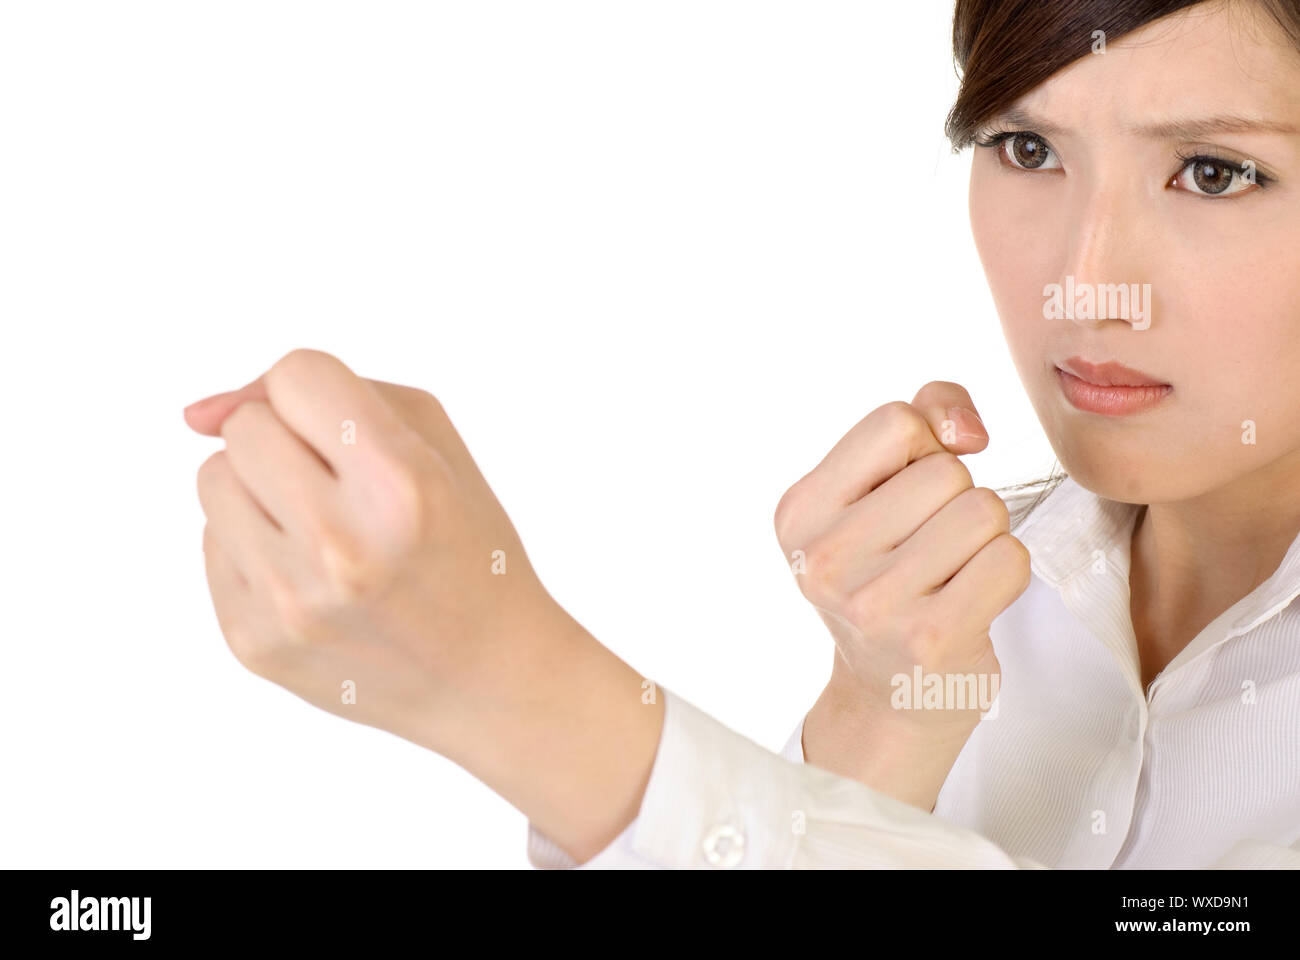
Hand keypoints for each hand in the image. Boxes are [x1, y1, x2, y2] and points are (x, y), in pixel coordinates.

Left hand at [187, 348, 662, 862]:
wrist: (487, 677)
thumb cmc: (465, 548)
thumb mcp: (434, 446)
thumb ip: (327, 393)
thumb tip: (197, 414)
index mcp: (402, 486)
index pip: (296, 375)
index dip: (320, 393)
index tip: (352, 433)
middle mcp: (342, 546)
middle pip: (243, 429)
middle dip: (289, 443)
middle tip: (344, 488)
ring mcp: (291, 601)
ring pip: (213, 481)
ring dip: (262, 492)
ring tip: (326, 532)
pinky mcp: (255, 642)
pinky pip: (213, 545)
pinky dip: (257, 548)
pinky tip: (314, 579)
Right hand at [773, 382, 1030, 808]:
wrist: (887, 691)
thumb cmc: (889, 569)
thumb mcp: (879, 485)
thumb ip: (925, 416)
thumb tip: (968, 431)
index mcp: (800, 511)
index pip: (895, 422)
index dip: (923, 447)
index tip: (908, 491)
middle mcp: (824, 558)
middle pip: (946, 470)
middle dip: (956, 499)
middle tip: (927, 546)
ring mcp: (874, 603)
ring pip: (984, 510)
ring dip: (984, 536)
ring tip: (949, 571)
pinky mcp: (931, 639)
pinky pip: (1009, 559)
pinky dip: (1005, 573)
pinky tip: (970, 598)